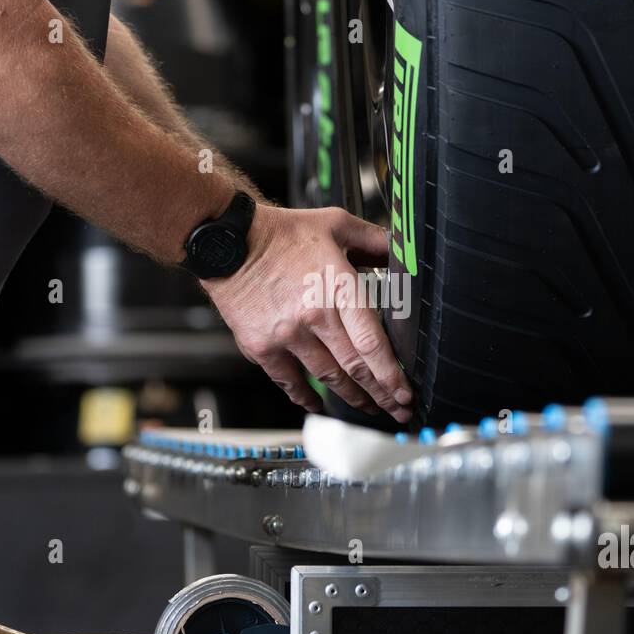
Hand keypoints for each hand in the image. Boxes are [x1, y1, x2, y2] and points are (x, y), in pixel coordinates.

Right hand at [203, 205, 414, 422]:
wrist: (228, 243)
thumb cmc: (281, 233)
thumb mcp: (337, 224)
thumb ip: (374, 241)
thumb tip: (402, 253)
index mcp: (337, 287)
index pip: (371, 343)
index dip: (392, 374)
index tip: (405, 392)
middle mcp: (313, 316)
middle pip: (355, 368)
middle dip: (381, 395)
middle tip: (397, 409)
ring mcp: (286, 335)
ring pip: (327, 378)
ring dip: (351, 398)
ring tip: (368, 406)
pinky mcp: (261, 347)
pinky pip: (288, 382)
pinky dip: (305, 397)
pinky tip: (318, 404)